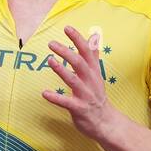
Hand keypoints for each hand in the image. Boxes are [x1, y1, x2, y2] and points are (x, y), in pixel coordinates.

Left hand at [42, 25, 121, 141]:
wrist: (105, 122)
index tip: (67, 28)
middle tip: (51, 43)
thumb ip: (93, 54)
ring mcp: (85, 95)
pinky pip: (66, 102)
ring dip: (61, 70)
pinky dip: (56, 98)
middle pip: (79, 63)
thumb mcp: (97, 73)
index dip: (78, 39)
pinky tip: (45, 93)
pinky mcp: (79, 109)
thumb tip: (95, 35)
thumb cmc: (96, 95)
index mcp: (94, 72)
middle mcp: (90, 81)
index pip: (87, 51)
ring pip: (73, 80)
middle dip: (66, 52)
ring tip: (50, 61)